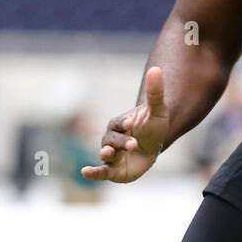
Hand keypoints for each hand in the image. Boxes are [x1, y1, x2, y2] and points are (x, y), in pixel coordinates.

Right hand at [81, 67, 169, 183]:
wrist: (152, 146)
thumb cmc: (153, 127)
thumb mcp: (157, 110)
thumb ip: (155, 92)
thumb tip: (156, 69)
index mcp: (119, 124)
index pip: (119, 123)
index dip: (125, 124)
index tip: (132, 123)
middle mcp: (111, 139)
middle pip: (112, 140)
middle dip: (122, 142)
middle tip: (134, 143)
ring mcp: (111, 155)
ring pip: (105, 154)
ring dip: (107, 154)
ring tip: (108, 153)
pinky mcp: (113, 170)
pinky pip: (100, 172)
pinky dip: (92, 172)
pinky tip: (84, 172)